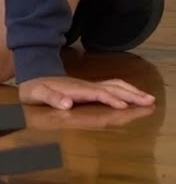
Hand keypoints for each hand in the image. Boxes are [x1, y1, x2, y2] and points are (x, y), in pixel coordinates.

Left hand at [18, 76, 155, 109]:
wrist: (33, 77)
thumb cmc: (34, 89)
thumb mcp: (36, 93)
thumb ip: (50, 98)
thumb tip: (66, 104)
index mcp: (75, 89)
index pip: (97, 93)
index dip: (109, 99)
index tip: (123, 106)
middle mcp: (85, 85)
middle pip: (112, 87)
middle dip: (131, 94)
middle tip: (149, 101)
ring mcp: (88, 85)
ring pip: (114, 85)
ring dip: (132, 91)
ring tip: (149, 99)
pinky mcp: (89, 88)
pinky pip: (111, 87)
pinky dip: (125, 90)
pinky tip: (134, 96)